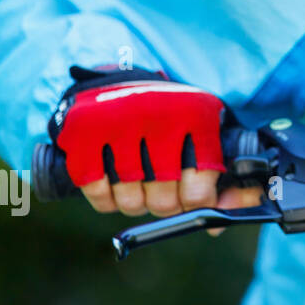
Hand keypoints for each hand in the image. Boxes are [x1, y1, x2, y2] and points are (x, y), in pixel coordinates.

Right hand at [49, 64, 241, 233]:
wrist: (120, 78)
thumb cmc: (172, 116)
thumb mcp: (206, 134)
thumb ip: (222, 179)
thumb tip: (218, 226)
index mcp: (195, 114)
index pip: (199, 188)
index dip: (197, 203)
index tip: (194, 196)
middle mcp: (158, 116)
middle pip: (164, 200)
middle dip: (167, 205)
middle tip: (166, 192)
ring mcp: (117, 124)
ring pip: (131, 202)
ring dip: (137, 203)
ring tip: (142, 184)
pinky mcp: (82, 133)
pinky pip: (96, 192)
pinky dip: (105, 198)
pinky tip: (114, 183)